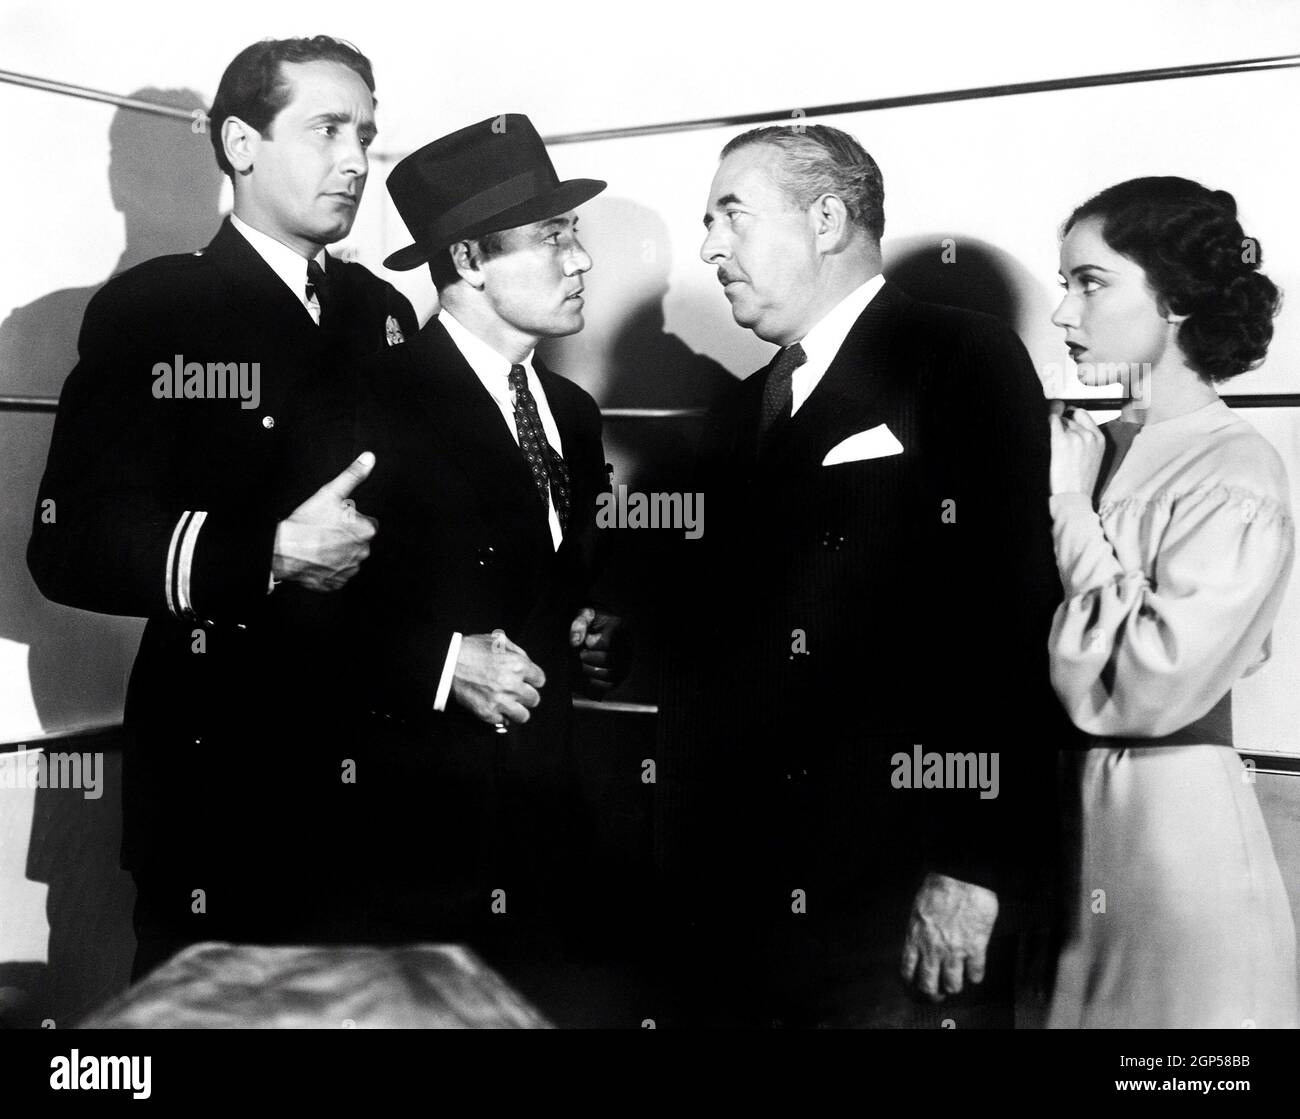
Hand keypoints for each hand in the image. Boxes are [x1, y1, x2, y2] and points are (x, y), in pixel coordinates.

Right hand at [272, 452, 377, 591]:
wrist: (284, 549)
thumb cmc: (307, 522)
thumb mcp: (331, 493)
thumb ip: (353, 475)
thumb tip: (369, 458)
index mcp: (367, 531)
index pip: (365, 524)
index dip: (349, 520)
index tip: (333, 519)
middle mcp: (363, 553)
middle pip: (357, 541)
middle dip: (344, 537)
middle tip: (323, 531)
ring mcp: (350, 570)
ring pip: (347, 558)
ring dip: (337, 553)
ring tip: (318, 544)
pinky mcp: (336, 584)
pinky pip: (336, 574)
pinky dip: (328, 568)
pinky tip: (316, 558)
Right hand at [451, 631, 545, 725]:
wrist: (446, 664)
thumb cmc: (471, 649)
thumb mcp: (497, 640)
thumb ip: (517, 651)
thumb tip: (528, 663)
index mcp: (518, 665)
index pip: (540, 680)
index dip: (532, 679)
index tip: (526, 681)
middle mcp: (513, 685)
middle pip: (534, 699)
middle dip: (526, 695)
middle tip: (515, 692)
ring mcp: (500, 701)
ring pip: (523, 716)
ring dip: (517, 710)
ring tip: (509, 705)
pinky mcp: (487, 713)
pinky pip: (503, 721)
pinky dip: (499, 715)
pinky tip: (493, 706)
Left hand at [569, 607, 631, 691]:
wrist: (596, 629)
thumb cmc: (590, 622)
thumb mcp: (583, 616)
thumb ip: (578, 625)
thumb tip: (575, 643)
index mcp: (619, 627)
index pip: (606, 643)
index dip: (591, 645)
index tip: (585, 641)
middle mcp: (627, 645)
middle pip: (608, 660)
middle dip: (588, 659)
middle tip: (580, 654)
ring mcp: (626, 661)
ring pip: (610, 675)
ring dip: (590, 671)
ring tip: (581, 663)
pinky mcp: (621, 674)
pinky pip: (610, 685)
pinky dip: (595, 681)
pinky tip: (587, 673)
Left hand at [901, 873, 998, 1000]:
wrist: (962, 878)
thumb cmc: (938, 886)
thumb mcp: (918, 908)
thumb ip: (918, 929)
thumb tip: (919, 941)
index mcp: (915, 937)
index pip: (907, 971)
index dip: (911, 983)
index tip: (916, 985)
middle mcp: (932, 949)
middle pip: (928, 985)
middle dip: (932, 994)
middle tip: (938, 994)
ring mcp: (954, 950)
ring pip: (953, 985)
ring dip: (954, 986)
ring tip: (957, 984)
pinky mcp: (976, 948)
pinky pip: (976, 974)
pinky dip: (975, 976)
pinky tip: (975, 972)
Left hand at [1048, 400, 1105, 497]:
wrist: (1073, 497)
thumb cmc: (1080, 483)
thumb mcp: (1093, 458)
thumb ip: (1087, 441)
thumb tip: (1071, 426)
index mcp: (1100, 439)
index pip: (1082, 414)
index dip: (1070, 415)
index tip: (1063, 416)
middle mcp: (1089, 435)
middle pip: (1069, 417)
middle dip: (1061, 424)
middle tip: (1055, 437)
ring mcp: (1075, 437)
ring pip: (1059, 421)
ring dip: (1053, 428)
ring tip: (1052, 445)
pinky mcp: (1061, 441)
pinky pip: (1052, 421)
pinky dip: (1047, 422)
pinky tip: (1043, 426)